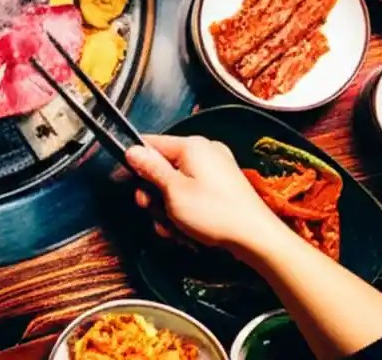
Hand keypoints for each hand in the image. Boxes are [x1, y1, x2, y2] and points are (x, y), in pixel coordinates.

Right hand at [126, 135, 285, 256]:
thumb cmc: (215, 213)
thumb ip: (151, 168)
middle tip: (151, 210)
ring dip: (168, 206)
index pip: (151, 143)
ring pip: (177, 182)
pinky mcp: (223, 185)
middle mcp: (205, 151)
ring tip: (172, 227)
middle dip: (153, 191)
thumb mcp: (173, 191)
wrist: (256, 237)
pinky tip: (185, 228)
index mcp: (192, 146)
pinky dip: (185, 208)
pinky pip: (193, 190)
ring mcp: (216, 168)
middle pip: (163, 165)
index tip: (125, 181)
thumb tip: (132, 150)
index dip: (134, 162)